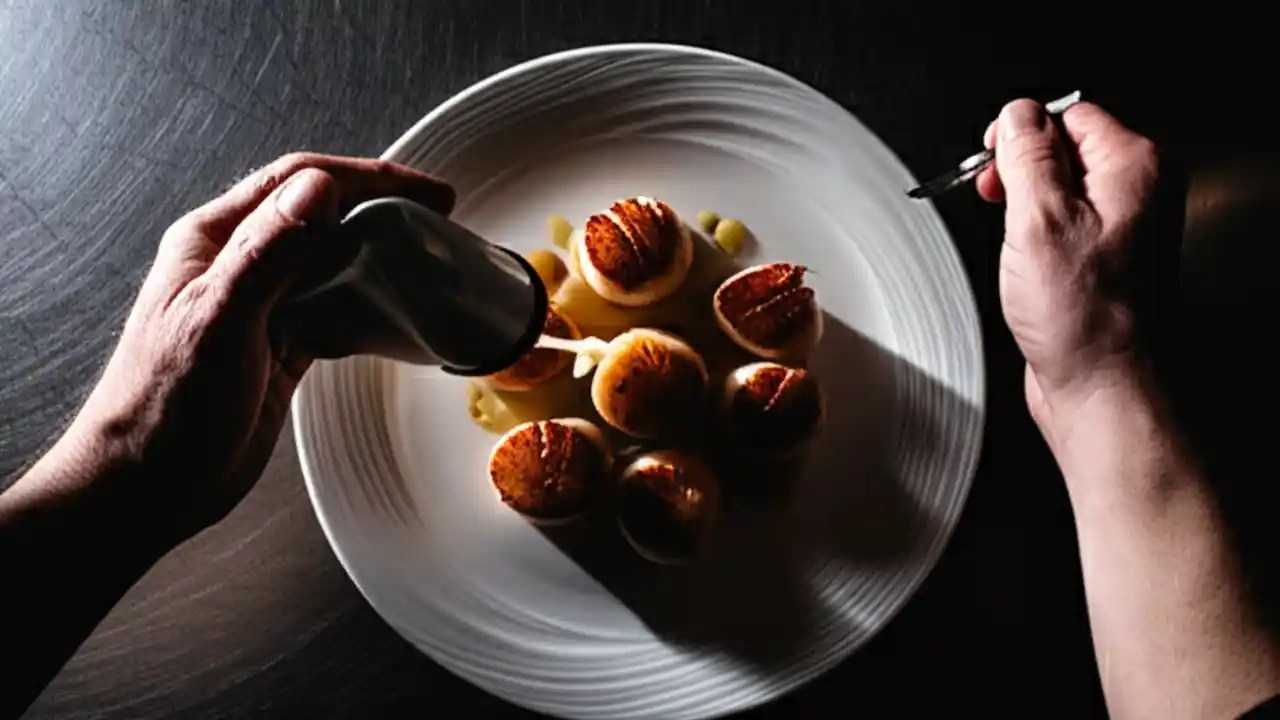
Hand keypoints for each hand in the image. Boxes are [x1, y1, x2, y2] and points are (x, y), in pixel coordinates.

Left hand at [55, 153, 452, 538]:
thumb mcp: (219, 319)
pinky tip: (392, 313)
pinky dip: (366, 306)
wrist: (145, 487)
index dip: (367, 178)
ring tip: (423, 258)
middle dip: (380, 208)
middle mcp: (237, 264)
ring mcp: (259, 307)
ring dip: (376, 255)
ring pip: (330, 262)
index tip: (422, 191)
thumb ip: (266, 251)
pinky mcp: (277, 347)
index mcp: (213, 241)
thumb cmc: (162, 409)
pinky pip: (332, 310)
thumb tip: (319, 188)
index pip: (299, 182)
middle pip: (321, 215)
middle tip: (436, 216)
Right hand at [975, 100, 1158, 430]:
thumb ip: (1026, 156)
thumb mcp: (1038, 221)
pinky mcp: (1102, 257)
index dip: (1021, 135)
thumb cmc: (1084, 317)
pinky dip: (1032, 236)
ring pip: (1057, 189)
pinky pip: (1060, 224)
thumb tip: (1016, 115)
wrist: (1101, 383)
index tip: (994, 164)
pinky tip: (1026, 264)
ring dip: (1023, 208)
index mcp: (1134, 166)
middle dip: (1019, 172)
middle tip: (997, 201)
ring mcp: (1122, 226)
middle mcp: (1137, 192)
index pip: (1068, 115)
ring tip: (1015, 243)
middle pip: (1063, 148)